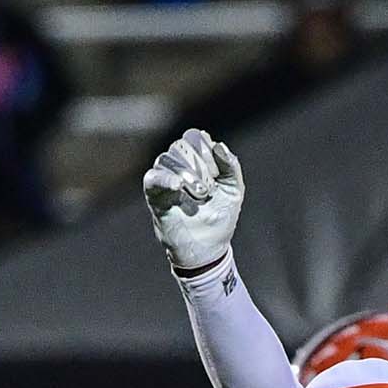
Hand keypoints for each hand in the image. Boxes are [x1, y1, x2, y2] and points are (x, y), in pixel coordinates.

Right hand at [144, 128, 244, 272]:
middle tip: (208, 189)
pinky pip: (153, 178)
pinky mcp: (156, 197)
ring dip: (186, 173)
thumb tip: (219, 145)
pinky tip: (177, 186)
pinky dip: (165, 179)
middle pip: (181, 145)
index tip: (217, 174)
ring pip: (167, 158)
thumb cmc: (220, 218)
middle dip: (198, 163)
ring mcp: (166, 180)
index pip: (195, 137)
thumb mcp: (234, 190)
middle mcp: (178, 166)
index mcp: (197, 160)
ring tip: (200, 194)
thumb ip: (231, 166)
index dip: (206, 149)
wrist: (208, 249)